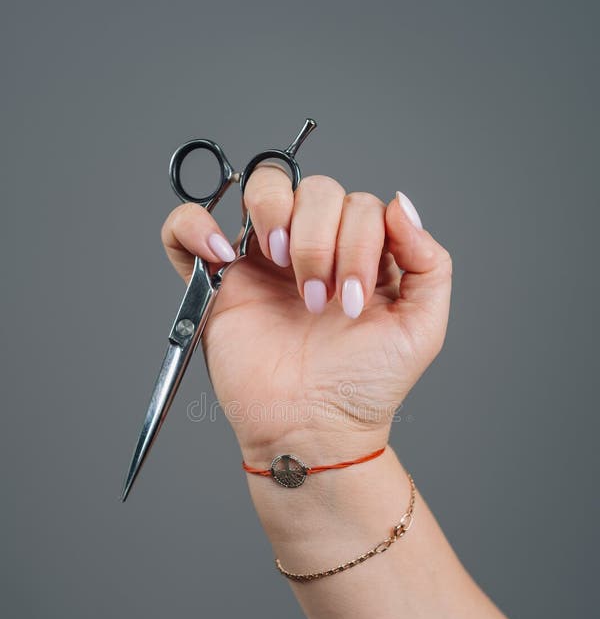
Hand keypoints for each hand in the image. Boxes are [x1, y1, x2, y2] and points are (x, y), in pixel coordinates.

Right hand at [161, 166, 451, 461]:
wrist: (311, 429)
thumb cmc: (362, 388)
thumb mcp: (421, 327)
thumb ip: (430, 262)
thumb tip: (400, 203)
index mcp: (357, 255)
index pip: (360, 204)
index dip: (359, 242)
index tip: (351, 303)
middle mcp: (311, 250)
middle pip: (315, 190)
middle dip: (321, 241)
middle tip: (318, 301)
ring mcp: (261, 262)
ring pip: (263, 189)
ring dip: (276, 216)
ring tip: (281, 267)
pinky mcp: (216, 282)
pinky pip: (184, 227)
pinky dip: (195, 224)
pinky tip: (223, 256)